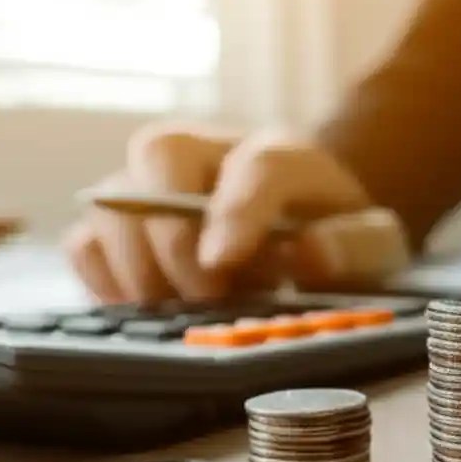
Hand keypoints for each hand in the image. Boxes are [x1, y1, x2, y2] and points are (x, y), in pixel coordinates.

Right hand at [63, 124, 410, 303]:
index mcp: (283, 153)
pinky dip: (103, 278)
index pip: (258, 164)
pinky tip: (143, 309)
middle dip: (174, 233)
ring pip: (112, 196)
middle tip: (204, 296)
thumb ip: (355, 245)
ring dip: (135, 262)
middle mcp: (213, 152)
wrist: (315, 230)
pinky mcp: (125, 223)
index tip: (223, 264)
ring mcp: (160, 184)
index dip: (237, 212)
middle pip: (161, 152)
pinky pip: (86, 240)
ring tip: (177, 310)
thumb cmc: (342, 238)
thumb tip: (310, 252)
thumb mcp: (374, 246)